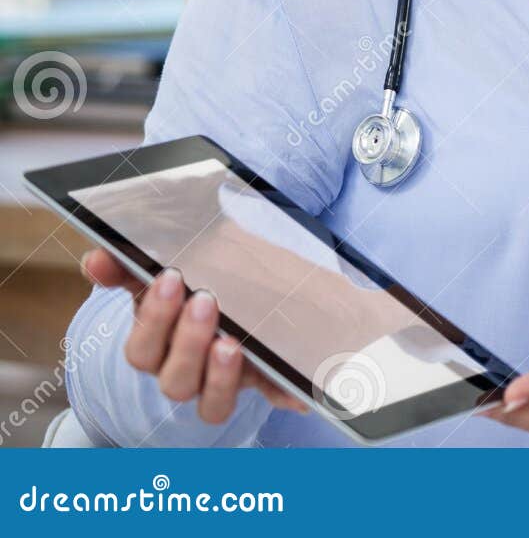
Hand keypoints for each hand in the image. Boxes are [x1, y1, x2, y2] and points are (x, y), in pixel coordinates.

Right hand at [81, 250, 307, 422]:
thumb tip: (96, 260)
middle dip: (188, 342)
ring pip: (212, 404)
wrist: (241, 295)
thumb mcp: (162, 275)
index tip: (170, 277)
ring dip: (221, 377)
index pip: (142, 351)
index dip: (153, 320)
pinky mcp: (264, 383)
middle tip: (206, 300)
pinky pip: (273, 398)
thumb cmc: (191, 289)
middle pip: (175, 380)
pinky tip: (297, 388)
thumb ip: (129, 268)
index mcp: (158, 350)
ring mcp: (225, 384)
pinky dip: (285, 395)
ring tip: (231, 342)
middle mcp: (186, 374)